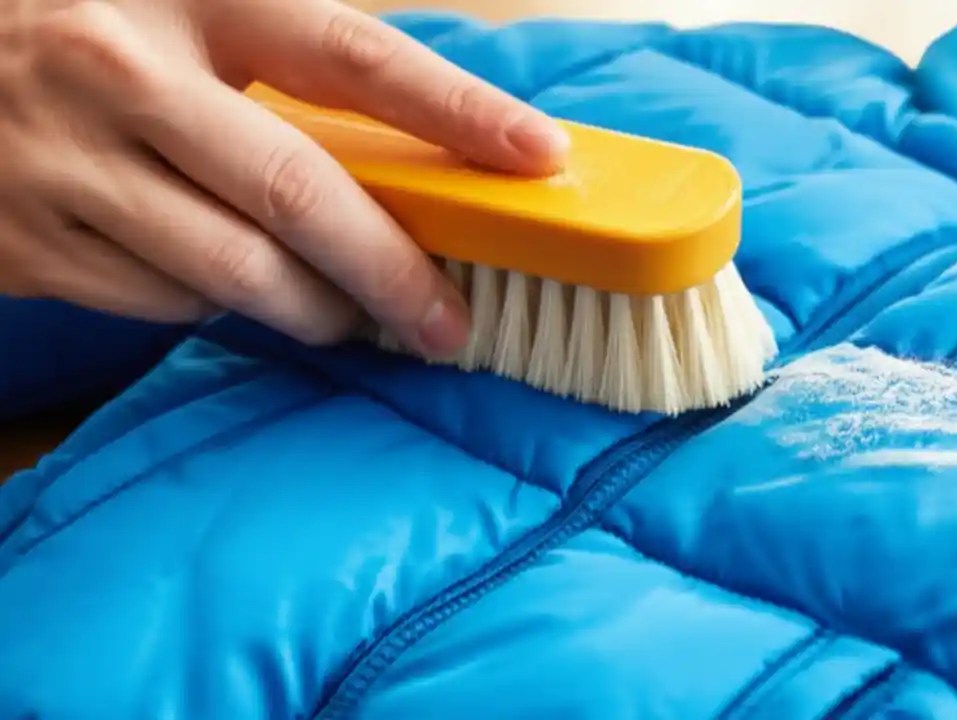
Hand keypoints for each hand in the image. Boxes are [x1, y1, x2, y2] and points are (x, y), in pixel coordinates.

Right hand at [0, 0, 568, 356]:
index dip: (456, 109)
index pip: (354, 56)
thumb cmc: (91, 25)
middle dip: (392, 272)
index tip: (538, 155)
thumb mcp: (186, 5)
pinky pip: (164, 301)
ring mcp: (66, 164)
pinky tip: (238, 284)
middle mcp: (122, 71)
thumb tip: (434, 139)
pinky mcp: (30, 244)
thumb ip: (295, 56)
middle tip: (450, 321)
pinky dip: (223, 305)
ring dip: (318, 309)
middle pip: (299, 192)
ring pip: (235, 271)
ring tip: (354, 315)